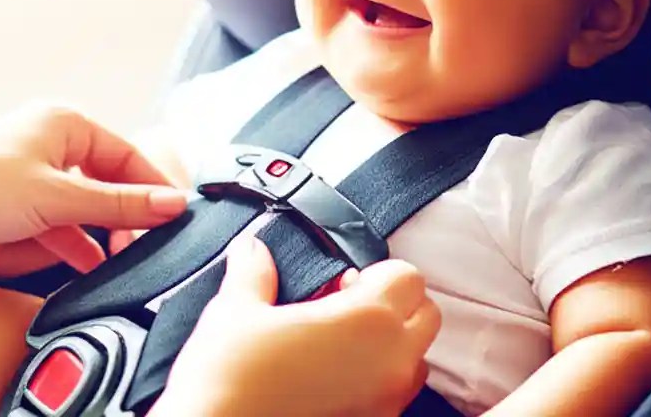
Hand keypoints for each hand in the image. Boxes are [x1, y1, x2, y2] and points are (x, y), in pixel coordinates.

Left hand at [0, 104, 186, 253]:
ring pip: (81, 202)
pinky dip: (71, 239)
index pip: (129, 155)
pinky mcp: (11, 198)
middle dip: (126, 215)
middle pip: (107, 179)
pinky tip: (87, 263)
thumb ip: (119, 205)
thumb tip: (174, 204)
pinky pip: (56, 217)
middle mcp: (50, 140)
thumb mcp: (58, 200)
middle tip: (145, 246)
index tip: (174, 221)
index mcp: (66, 124)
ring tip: (121, 259)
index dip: (153, 190)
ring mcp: (30, 169)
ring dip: (99, 231)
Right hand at [155, 238, 440, 416]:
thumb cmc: (226, 383)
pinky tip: (326, 383)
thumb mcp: (233, 314)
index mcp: (367, 321)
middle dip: (393, 306)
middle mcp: (389, 364)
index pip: (409, 277)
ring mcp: (385, 405)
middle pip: (425, 317)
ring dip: (390, 348)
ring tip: (336, 350)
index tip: (342, 282)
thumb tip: (252, 249)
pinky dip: (374, 384)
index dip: (378, 272)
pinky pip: (393, 399)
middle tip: (342, 309)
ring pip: (415, 362)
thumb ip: (253, 273)